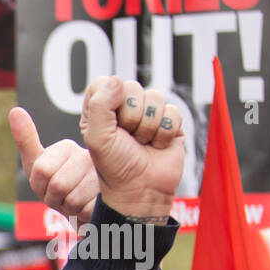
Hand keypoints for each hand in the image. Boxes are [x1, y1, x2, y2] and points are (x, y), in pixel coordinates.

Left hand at [10, 107, 97, 226]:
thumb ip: (26, 139)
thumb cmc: (54, 184)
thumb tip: (15, 110)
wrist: (83, 206)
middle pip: (57, 185)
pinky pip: (86, 210)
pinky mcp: (114, 194)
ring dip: (67, 207)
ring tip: (73, 200)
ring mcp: (104, 173)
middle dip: (53, 198)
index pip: (41, 170)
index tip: (47, 186)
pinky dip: (81, 215)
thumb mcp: (36, 164)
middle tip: (60, 195)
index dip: (39, 186)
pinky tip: (86, 206)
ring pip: (72, 200)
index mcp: (67, 147)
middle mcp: (89, 155)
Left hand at [78, 76, 183, 219]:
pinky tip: (156, 145)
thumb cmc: (115, 168)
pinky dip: (165, 131)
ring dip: (148, 126)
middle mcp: (122, 110)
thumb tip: (117, 80)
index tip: (109, 122)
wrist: (142, 190)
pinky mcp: (168, 122)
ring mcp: (146, 115)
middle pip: (132, 87)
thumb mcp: (98, 138)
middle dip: (131, 116)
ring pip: (155, 97)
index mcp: (99, 112)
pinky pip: (172, 111)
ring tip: (142, 144)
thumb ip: (100, 106)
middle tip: (127, 138)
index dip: (109, 99)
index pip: (104, 83)